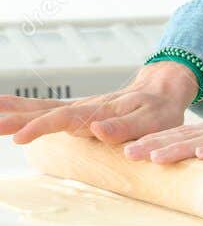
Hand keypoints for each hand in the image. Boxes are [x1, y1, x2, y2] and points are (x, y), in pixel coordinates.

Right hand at [0, 60, 198, 147]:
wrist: (163, 89)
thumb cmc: (160, 107)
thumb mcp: (152, 119)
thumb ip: (125, 126)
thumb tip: (98, 130)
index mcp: (98, 110)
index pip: (64, 119)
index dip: (41, 127)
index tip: (19, 136)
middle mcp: (84, 108)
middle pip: (43, 111)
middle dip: (16, 117)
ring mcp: (78, 109)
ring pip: (40, 109)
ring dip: (14, 111)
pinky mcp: (76, 113)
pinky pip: (45, 111)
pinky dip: (24, 110)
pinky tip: (5, 111)